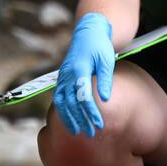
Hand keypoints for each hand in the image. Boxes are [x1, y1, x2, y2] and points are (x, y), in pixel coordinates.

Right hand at [54, 13, 114, 136]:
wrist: (88, 32)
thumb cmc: (99, 46)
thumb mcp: (106, 60)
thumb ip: (105, 80)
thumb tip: (105, 99)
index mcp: (79, 69)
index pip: (83, 96)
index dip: (91, 112)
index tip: (99, 124)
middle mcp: (67, 74)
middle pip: (71, 102)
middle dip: (81, 119)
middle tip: (91, 133)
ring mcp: (62, 76)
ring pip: (61, 102)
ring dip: (69, 118)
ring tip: (77, 131)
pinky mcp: (61, 78)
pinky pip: (59, 98)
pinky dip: (63, 111)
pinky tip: (70, 120)